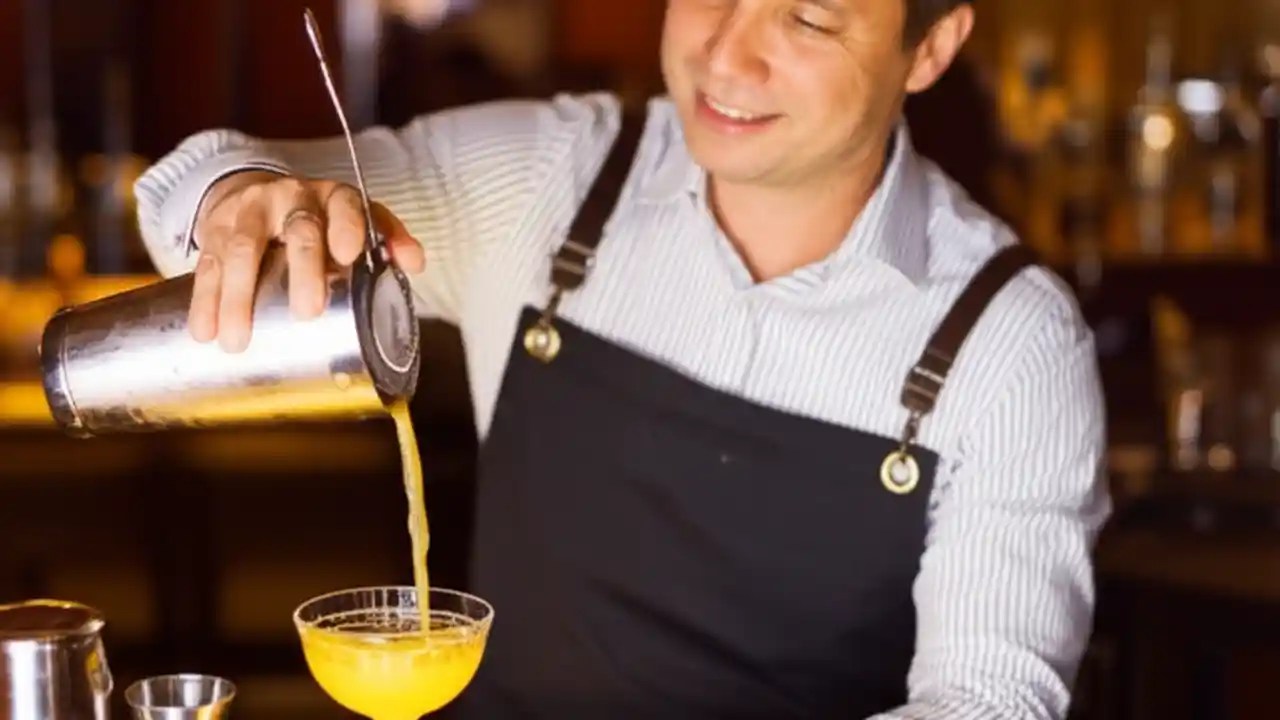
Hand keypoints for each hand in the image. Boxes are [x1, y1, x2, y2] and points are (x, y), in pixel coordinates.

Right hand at [190, 173, 424, 351]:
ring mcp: (248, 215)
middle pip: (297, 230)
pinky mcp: (215, 235)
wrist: (254, 194)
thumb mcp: (354, 219)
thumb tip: (415, 263)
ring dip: (238, 298)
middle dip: (303, 270)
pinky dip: (205, 302)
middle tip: (309, 311)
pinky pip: (207, 268)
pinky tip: (204, 332)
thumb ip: (387, 238)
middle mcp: (289, 199)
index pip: (344, 205)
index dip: (347, 226)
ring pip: (242, 251)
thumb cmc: (317, 218)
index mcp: (330, 197)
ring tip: (238, 340)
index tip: (347, 254)